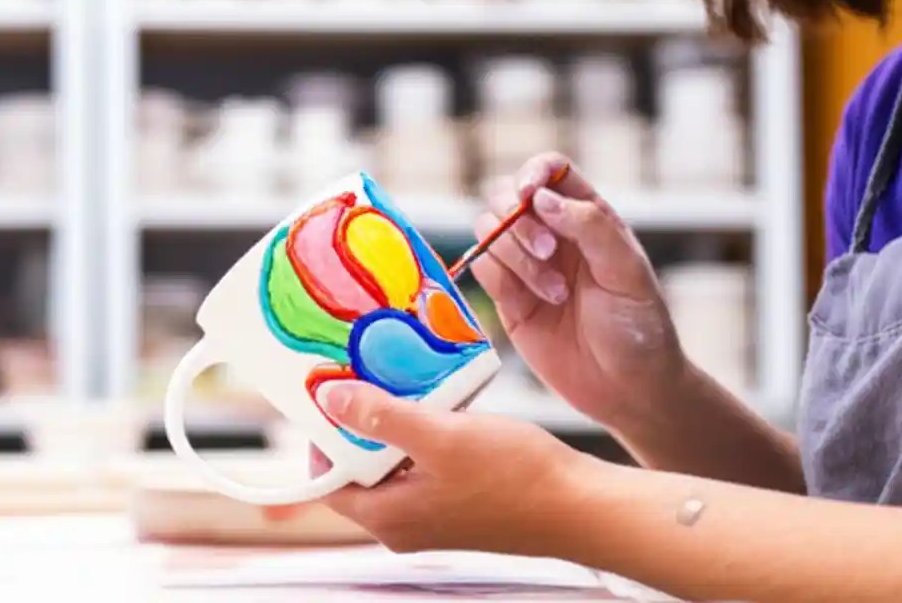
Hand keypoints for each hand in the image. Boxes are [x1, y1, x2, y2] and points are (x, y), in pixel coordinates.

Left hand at [311, 381, 593, 554]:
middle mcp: (403, 524)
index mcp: (388, 518)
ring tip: (400, 382)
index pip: (326, 481)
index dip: (320, 438)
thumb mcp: (440, 436)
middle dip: (358, 423)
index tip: (325, 396)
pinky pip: (422, 464)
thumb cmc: (516, 478)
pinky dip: (422, 433)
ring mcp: (431, 515)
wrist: (581, 507)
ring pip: (391, 464)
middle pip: (357, 470)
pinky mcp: (457, 503)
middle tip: (362, 378)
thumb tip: (329, 399)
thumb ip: (381, 417)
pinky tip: (438, 402)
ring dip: (393, 424)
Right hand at [474, 153, 686, 429]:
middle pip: (505, 195)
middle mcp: (552, 234)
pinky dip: (498, 281)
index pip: (550, 170)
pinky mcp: (506, 298)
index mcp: (588, 217)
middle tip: (549, 254)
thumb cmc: (640, 328)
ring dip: (513, 257)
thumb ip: (590, 227)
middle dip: (518, 221)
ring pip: (487, 230)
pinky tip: (531, 306)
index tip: (529, 194)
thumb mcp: (628, 272)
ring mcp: (525, 266)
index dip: (532, 172)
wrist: (626, 390)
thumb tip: (542, 198)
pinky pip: (481, 269)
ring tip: (553, 294)